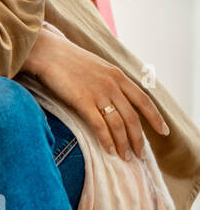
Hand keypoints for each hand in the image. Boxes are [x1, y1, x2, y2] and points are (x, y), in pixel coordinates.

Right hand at [22, 25, 168, 159]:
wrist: (46, 52)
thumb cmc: (67, 59)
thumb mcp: (97, 65)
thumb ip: (110, 80)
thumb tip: (117, 98)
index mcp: (117, 75)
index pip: (144, 100)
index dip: (155, 118)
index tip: (163, 131)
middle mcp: (112, 85)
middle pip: (132, 118)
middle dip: (138, 139)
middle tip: (140, 155)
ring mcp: (98, 93)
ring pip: (118, 124)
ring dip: (123, 144)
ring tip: (125, 157)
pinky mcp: (82, 100)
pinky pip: (99, 125)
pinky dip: (107, 140)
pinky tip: (109, 150)